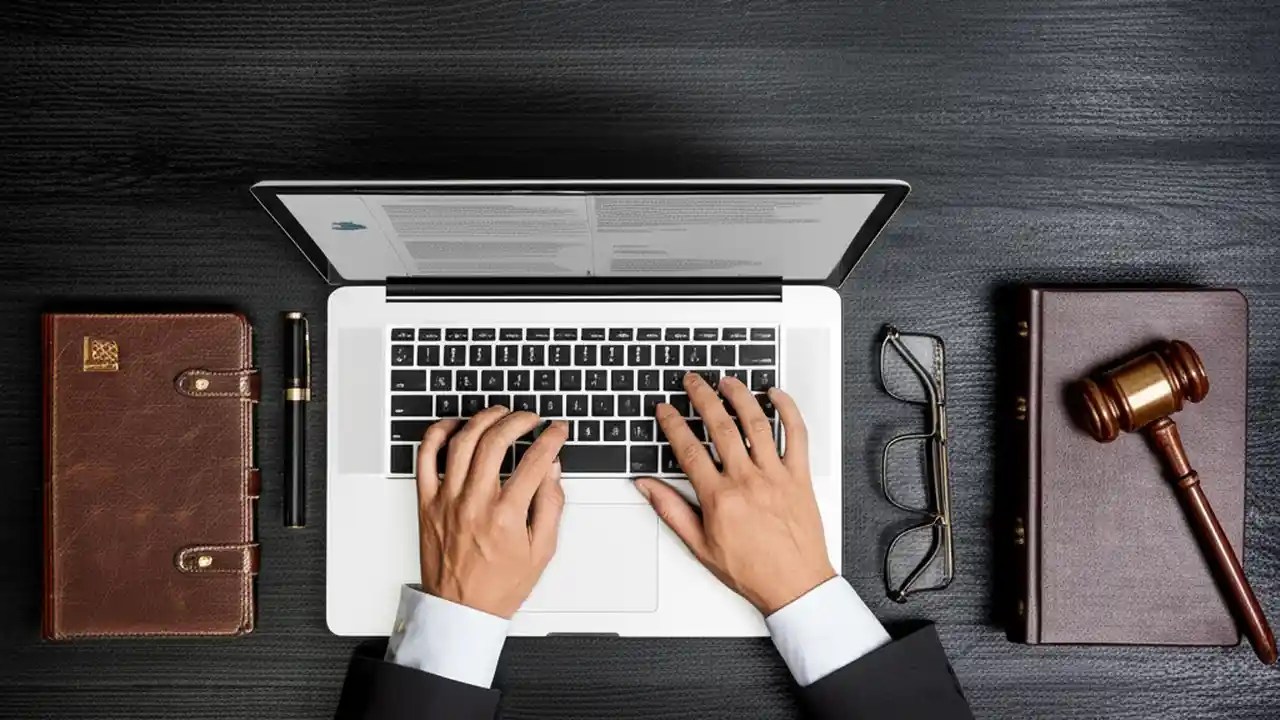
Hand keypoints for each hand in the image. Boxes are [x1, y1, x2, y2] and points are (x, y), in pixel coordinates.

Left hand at [414, 406, 567, 618]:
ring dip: (483, 419)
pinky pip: (426, 458)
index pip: (534, 461)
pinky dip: (438, 434)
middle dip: (518, 420)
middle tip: (530, 418)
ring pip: (463, 442)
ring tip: (499, 414)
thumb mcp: (542, 551)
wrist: (461, 609)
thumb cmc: (500, 585)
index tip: (557, 430)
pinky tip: (455, 426)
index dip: (551, 438)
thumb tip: (551, 469)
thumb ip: (551, 506)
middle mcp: (474, 503)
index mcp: (506, 517)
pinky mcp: (427, 502)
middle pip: (496, 442)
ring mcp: (447, 500)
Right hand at [635, 373, 834, 614]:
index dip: (673, 424)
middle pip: (721, 427)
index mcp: (720, 498)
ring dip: (740, 396)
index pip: (689, 449)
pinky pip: (797, 435)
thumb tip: (647, 486)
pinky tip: (776, 395)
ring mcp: (776, 476)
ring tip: (727, 381)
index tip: (665, 410)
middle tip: (693, 381)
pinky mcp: (800, 477)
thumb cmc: (752, 570)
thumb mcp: (699, 546)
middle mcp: (747, 481)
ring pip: (757, 424)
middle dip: (703, 397)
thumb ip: (671, 510)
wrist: (795, 586)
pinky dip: (788, 411)